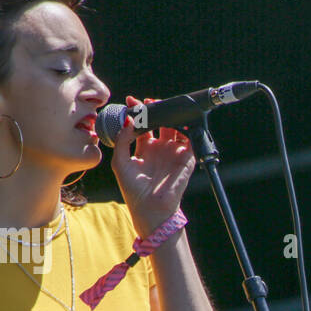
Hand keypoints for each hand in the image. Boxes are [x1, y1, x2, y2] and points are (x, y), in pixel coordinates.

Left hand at [111, 95, 195, 235]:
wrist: (150, 208)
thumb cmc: (133, 190)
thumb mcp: (120, 162)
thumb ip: (122, 140)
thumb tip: (127, 120)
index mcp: (145, 149)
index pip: (144, 125)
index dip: (139, 113)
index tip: (132, 102)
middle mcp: (160, 149)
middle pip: (161, 123)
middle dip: (156, 110)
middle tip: (149, 102)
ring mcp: (174, 153)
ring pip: (175, 128)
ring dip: (170, 117)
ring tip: (161, 109)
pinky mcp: (186, 159)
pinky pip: (190, 140)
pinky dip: (187, 128)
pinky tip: (177, 120)